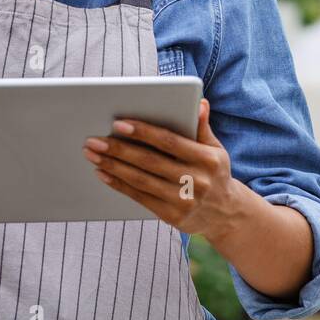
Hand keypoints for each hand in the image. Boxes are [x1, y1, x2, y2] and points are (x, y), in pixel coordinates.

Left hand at [81, 98, 244, 241]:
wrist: (226, 214)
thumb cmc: (214, 173)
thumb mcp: (215, 149)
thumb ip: (202, 127)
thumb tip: (199, 102)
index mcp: (207, 159)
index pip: (169, 142)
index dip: (143, 132)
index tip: (118, 123)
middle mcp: (196, 181)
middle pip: (150, 162)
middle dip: (119, 149)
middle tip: (94, 140)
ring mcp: (184, 201)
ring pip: (141, 180)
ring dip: (113, 166)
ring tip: (93, 155)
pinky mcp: (172, 216)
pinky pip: (140, 197)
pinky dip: (119, 184)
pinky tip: (103, 173)